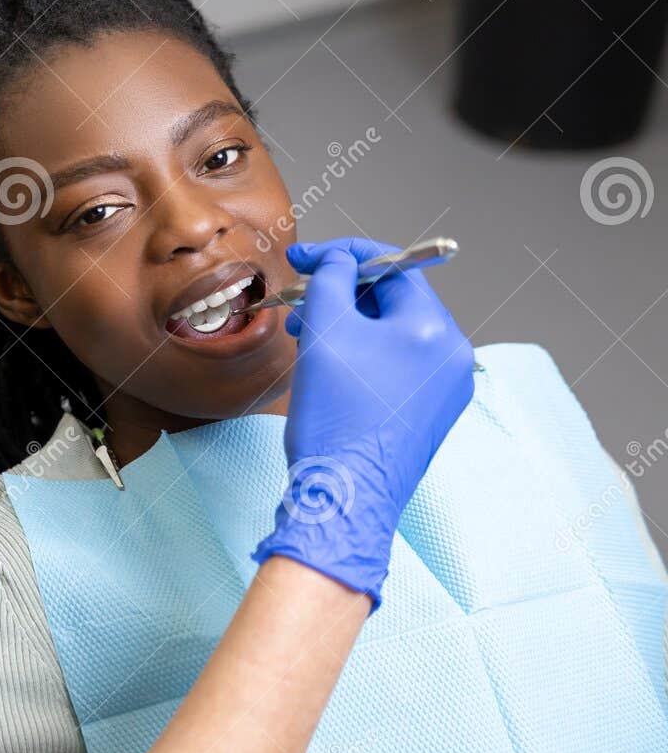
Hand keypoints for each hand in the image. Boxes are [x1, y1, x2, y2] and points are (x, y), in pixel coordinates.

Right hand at [250, 237, 475, 606]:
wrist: (344, 498)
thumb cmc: (335, 421)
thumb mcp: (325, 333)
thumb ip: (332, 280)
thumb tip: (339, 260)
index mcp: (435, 330)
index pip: (392, 267)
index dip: (343, 255)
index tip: (305, 257)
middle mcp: (451, 357)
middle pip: (393, 301)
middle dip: (341, 294)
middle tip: (300, 301)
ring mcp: (445, 389)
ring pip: (392, 334)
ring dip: (347, 325)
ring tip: (306, 336)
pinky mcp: (430, 414)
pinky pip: (396, 366)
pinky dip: (361, 355)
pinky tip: (328, 367)